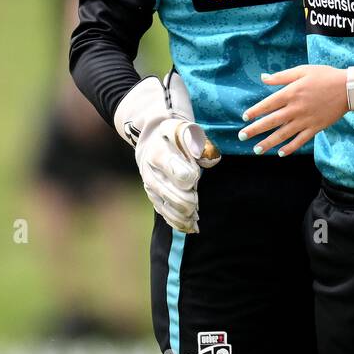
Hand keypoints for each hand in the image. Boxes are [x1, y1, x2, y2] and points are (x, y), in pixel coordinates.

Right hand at [114, 71, 220, 232]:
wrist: (153, 135)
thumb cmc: (175, 131)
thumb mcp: (185, 127)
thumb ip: (195, 140)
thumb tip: (202, 157)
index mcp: (159, 153)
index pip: (176, 172)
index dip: (188, 177)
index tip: (195, 176)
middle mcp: (151, 172)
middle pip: (171, 194)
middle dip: (187, 201)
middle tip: (197, 201)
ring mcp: (150, 185)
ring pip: (166, 207)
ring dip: (183, 215)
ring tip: (196, 219)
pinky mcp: (153, 194)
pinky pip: (164, 212)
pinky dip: (178, 221)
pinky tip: (191, 226)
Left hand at [239, 65, 349, 156]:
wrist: (348, 88)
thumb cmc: (324, 76)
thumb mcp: (302, 71)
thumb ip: (282, 76)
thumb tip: (263, 78)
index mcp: (291, 93)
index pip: (268, 104)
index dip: (255, 112)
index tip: (244, 118)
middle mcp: (296, 108)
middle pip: (271, 121)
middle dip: (255, 130)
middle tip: (242, 136)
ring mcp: (305, 120)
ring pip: (283, 134)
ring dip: (268, 143)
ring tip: (257, 150)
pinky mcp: (315, 127)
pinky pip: (300, 140)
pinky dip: (290, 147)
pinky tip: (281, 153)